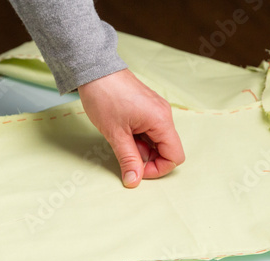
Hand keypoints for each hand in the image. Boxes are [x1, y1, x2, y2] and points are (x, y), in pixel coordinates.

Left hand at [78, 69, 184, 187]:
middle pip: (167, 149)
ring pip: (157, 141)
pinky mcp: (148, 108)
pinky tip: (123, 132)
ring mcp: (156, 111)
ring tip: (121, 139)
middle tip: (125, 154)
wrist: (95, 70)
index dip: (157, 169)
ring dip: (141, 148)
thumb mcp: (115, 134)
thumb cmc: (105, 97)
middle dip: (148, 159)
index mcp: (161, 121)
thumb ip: (128, 159)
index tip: (136, 170)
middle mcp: (164, 115)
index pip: (175, 156)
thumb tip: (134, 181)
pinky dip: (139, 138)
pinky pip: (150, 131)